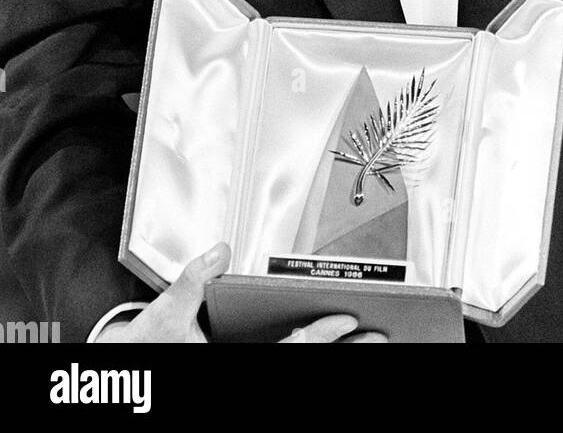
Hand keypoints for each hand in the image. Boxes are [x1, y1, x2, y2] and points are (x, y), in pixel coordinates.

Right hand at [94, 242, 387, 342]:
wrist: (125, 370)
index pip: (289, 351)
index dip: (321, 334)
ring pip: (297, 366)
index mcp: (231, 361)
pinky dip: (306, 350)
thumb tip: (219, 250)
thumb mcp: (165, 313)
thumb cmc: (142, 350)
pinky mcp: (240, 368)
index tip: (348, 319)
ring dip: (329, 353)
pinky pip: (281, 363)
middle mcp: (242, 369)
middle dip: (343, 350)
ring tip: (363, 339)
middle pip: (304, 362)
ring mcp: (242, 372)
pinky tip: (324, 341)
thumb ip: (194, 280)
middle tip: (377, 336)